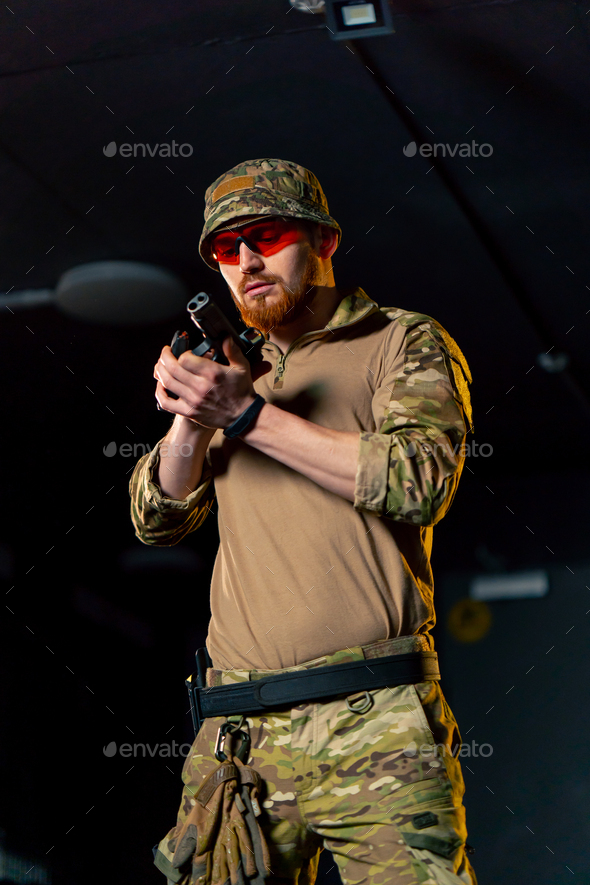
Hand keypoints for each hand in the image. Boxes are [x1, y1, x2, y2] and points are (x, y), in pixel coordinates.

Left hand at [154, 336, 270, 428]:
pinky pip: (166, 403)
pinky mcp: (189, 412)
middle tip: (166, 352)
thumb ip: (233, 350)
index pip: (185, 359)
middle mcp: (201, 387)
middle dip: (165, 357)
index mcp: (213, 374)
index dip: (182, 353)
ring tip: (161, 364)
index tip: (186, 352)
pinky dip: (159, 392)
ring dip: (159, 370)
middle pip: (172, 368)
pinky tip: (161, 385)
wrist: (243, 416)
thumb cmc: (242, 391)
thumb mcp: (242, 368)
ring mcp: (193, 401)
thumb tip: (225, 337)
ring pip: (167, 382)